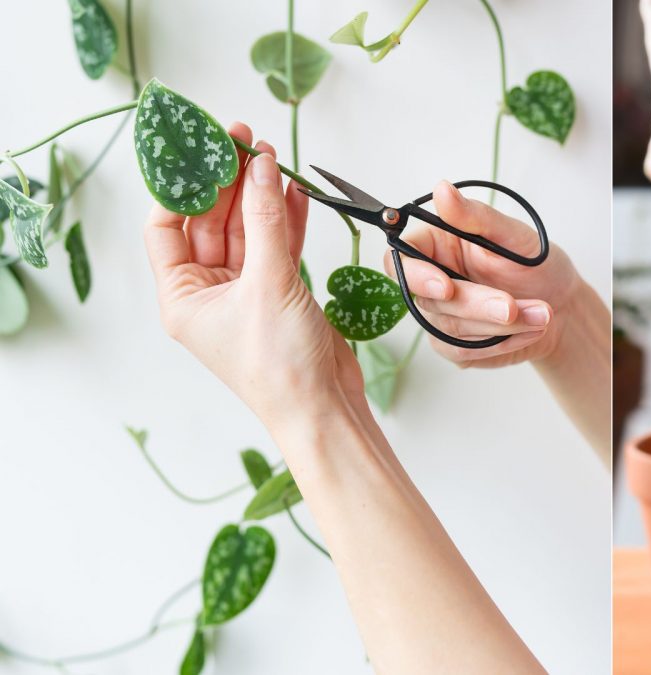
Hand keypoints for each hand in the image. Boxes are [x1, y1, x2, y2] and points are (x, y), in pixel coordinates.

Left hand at [143, 123, 362, 422]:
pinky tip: (292, 190)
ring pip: (247, 231)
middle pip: (209, 222)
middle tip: (243, 142)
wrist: (324, 407)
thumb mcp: (268, 284)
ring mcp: (245, 292)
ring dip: (258, 196)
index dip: (182, 188)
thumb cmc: (281, 368)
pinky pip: (277, 246)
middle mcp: (208, 293)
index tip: (202, 152)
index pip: (165, 227)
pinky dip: (285, 220)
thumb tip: (260, 167)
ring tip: (271, 156)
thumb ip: (266, 221)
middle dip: (227, 182)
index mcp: (181, 297)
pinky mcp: (280, 294)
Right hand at [384, 181, 582, 368]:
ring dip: (500, 325)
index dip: (415, 274)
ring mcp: (440, 315)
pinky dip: (501, 343)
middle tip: (513, 306)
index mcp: (437, 244)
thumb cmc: (538, 266)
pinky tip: (529, 328)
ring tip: (541, 313)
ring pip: (450, 329)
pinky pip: (464, 351)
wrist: (563, 307)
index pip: (402, 258)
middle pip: (428, 299)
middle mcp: (432, 279)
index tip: (447, 286)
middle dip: (476, 305)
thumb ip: (476, 217)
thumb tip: (442, 190)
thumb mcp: (515, 236)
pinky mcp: (453, 345)